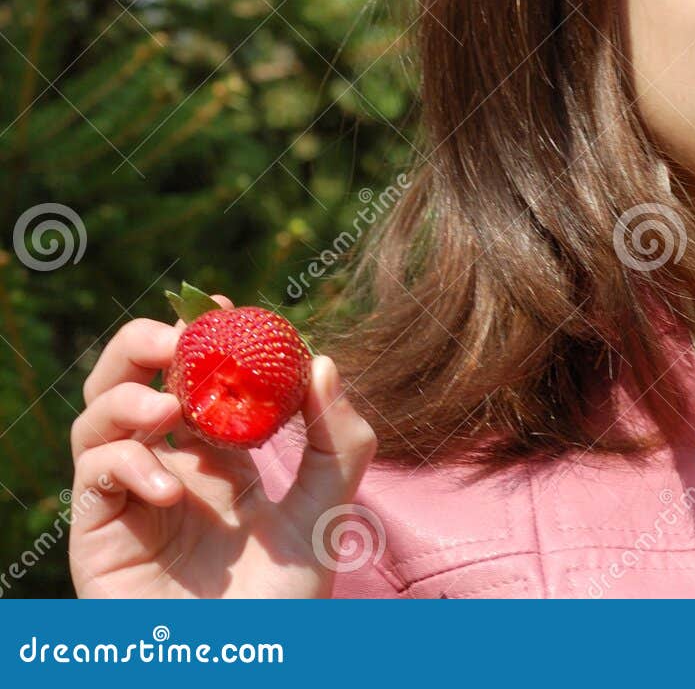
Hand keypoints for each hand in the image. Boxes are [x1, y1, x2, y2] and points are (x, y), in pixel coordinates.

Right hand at [68, 295, 377, 597]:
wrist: (241, 668)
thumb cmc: (282, 604)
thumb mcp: (327, 511)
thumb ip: (337, 441)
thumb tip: (324, 363)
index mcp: (219, 459)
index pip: (197, 379)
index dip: (204, 338)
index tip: (226, 307)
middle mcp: (168, 470)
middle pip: (130, 382)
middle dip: (144, 344)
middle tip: (177, 336)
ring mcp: (130, 500)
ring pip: (95, 418)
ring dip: (126, 396)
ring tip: (169, 407)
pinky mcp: (99, 536)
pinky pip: (92, 478)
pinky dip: (124, 464)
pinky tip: (169, 487)